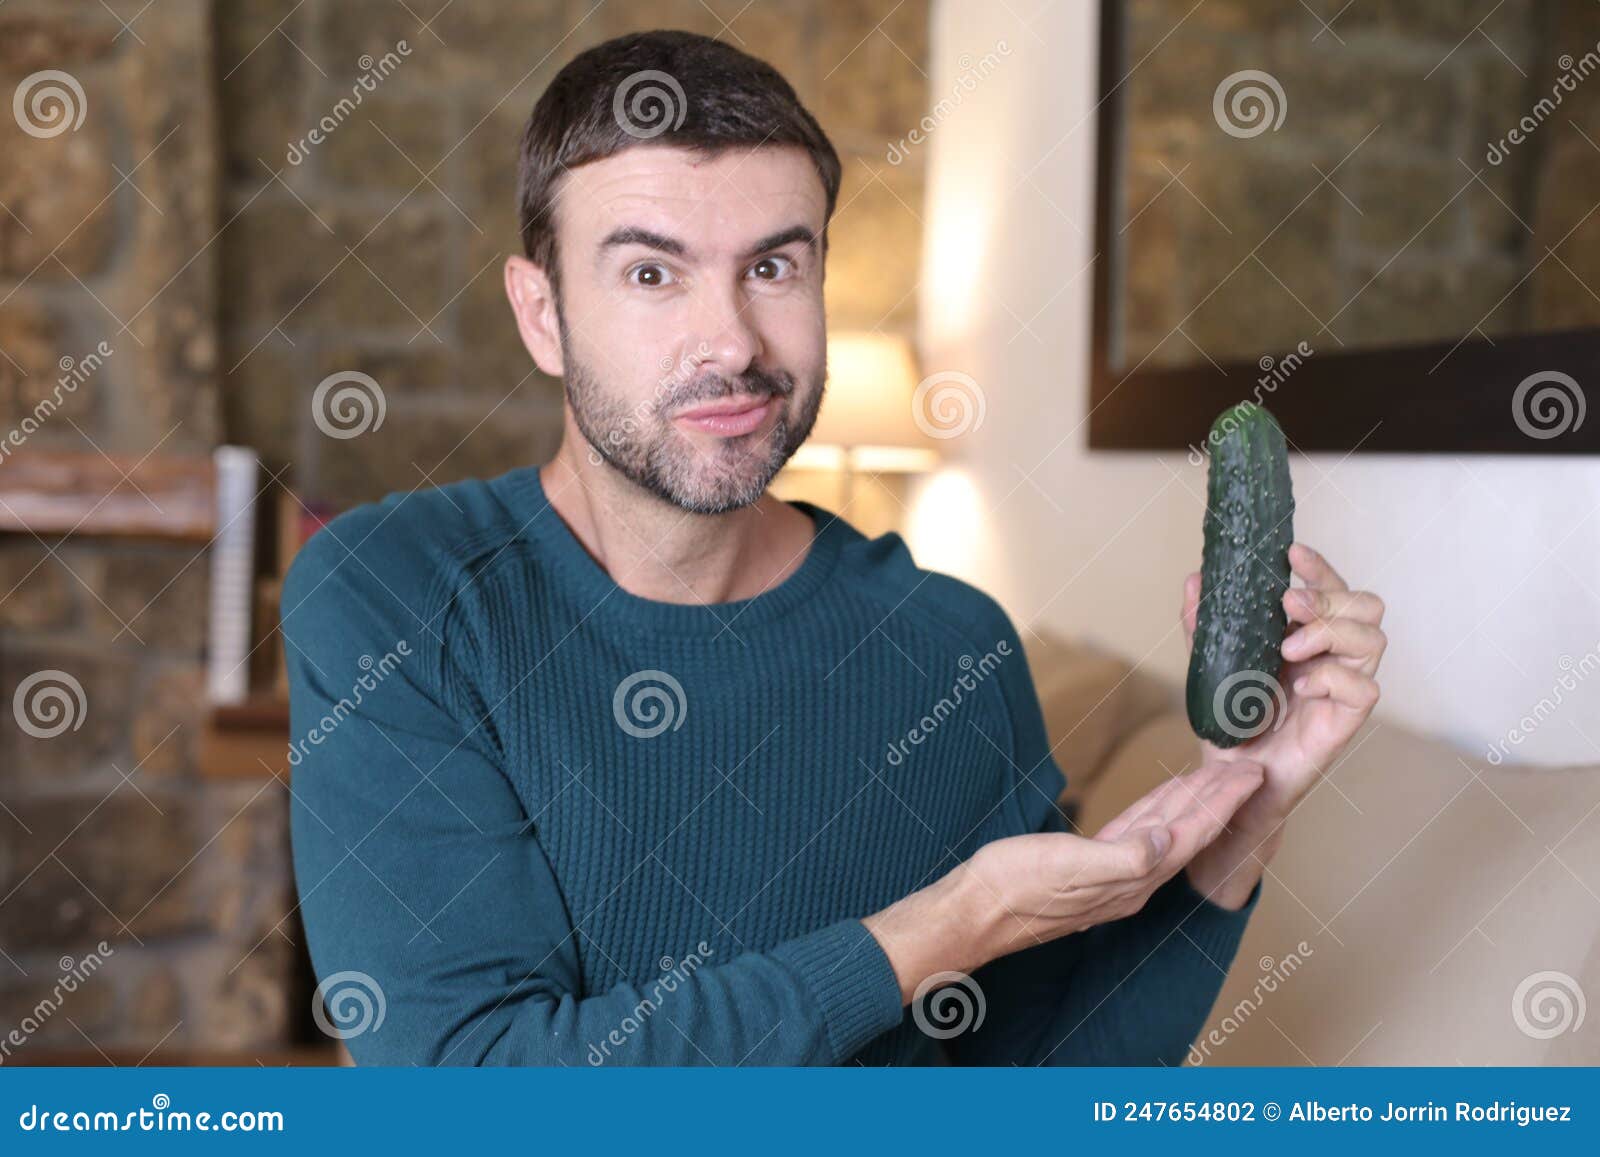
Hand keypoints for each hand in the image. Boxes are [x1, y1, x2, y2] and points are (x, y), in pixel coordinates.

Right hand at [862, 760, 1265, 1001]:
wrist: (972, 912)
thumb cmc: (1012, 888)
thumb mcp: (1067, 866)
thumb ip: (1121, 856)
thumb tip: (1164, 839)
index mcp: (1132, 879)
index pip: (1192, 834)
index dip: (1224, 803)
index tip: (1252, 775)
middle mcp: (1131, 881)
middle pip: (1187, 831)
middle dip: (1217, 799)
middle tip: (1246, 766)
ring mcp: (1111, 876)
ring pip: (1164, 830)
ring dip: (1190, 803)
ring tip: (1213, 777)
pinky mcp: (1088, 867)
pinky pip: (1136, 833)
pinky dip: (1155, 812)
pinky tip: (1160, 804)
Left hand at [1181, 541, 1386, 832]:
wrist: (1231, 775)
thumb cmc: (1231, 719)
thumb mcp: (1210, 664)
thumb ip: (1204, 624)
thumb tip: (1195, 580)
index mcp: (1306, 634)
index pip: (1332, 588)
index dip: (1320, 567)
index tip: (1292, 552)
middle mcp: (1332, 655)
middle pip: (1366, 605)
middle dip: (1329, 595)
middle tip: (1288, 605)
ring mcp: (1343, 686)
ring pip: (1373, 638)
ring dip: (1330, 631)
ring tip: (1288, 649)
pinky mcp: (1347, 720)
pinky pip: (1365, 688)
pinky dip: (1333, 678)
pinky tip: (1302, 687)